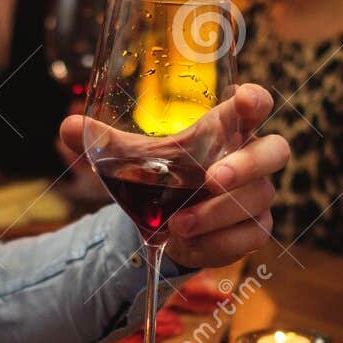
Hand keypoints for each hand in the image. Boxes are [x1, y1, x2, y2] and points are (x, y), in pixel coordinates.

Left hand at [59, 83, 289, 268]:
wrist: (165, 225)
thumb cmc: (160, 179)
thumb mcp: (130, 161)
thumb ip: (102, 144)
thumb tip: (67, 128)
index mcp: (226, 129)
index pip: (255, 105)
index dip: (256, 100)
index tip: (245, 99)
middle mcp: (250, 159)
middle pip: (275, 152)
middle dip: (246, 166)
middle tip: (211, 178)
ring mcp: (258, 197)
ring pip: (255, 202)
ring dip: (215, 214)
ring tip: (176, 223)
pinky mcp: (254, 230)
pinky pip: (246, 237)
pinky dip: (215, 243)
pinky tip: (186, 243)